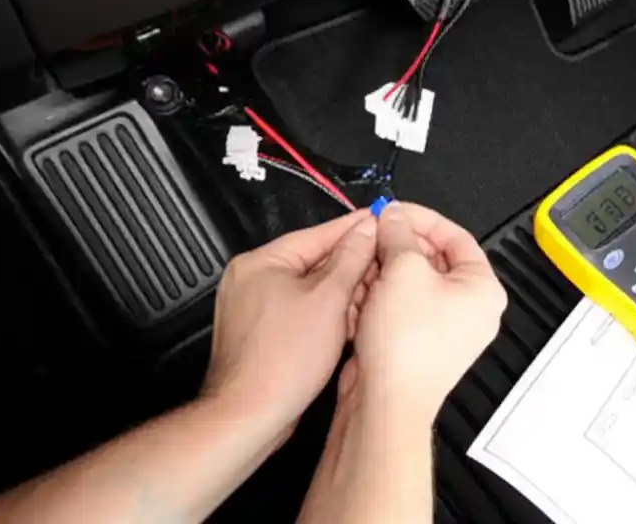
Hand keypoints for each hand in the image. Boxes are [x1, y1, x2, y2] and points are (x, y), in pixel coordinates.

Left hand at [201, 210, 377, 435]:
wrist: (250, 415)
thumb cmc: (280, 361)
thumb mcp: (329, 299)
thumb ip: (350, 259)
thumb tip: (365, 231)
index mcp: (261, 262)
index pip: (318, 234)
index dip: (356, 229)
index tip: (382, 219)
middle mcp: (251, 280)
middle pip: (313, 262)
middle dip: (351, 266)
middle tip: (384, 263)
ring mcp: (253, 309)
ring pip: (309, 290)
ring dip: (341, 294)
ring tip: (372, 297)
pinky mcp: (261, 335)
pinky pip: (300, 313)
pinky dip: (324, 315)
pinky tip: (348, 323)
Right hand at [354, 202, 507, 422]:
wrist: (386, 401)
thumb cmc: (406, 345)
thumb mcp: (403, 269)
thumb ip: (399, 234)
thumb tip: (394, 216)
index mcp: (482, 288)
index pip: (456, 236)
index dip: (421, 218)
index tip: (393, 211)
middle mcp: (469, 310)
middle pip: (431, 259)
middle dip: (396, 247)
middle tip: (372, 236)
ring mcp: (443, 330)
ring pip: (410, 284)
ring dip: (382, 272)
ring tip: (361, 268)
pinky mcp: (416, 345)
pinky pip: (397, 308)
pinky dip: (377, 298)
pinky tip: (358, 297)